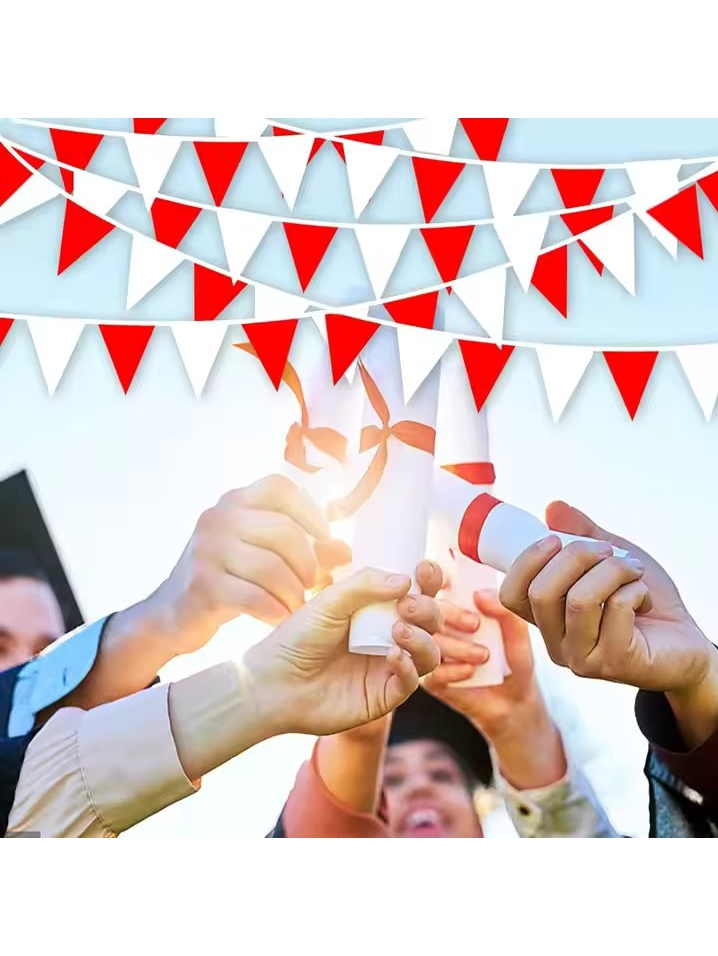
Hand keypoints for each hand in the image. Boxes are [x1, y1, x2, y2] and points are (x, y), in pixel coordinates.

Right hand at [146, 474, 350, 654]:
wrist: (170, 615)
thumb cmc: (226, 580)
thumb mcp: (261, 554)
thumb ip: (303, 548)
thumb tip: (344, 550)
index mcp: (235, 500)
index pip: (281, 488)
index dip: (311, 512)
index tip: (325, 539)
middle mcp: (217, 517)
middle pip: (284, 531)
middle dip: (307, 562)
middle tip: (314, 584)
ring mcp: (206, 549)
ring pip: (272, 567)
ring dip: (294, 592)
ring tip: (297, 605)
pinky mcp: (201, 585)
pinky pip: (254, 597)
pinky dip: (276, 611)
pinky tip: (281, 619)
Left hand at [243, 561, 442, 736]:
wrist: (274, 685)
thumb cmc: (297, 639)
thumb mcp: (328, 602)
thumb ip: (364, 585)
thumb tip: (405, 580)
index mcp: (377, 611)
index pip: (415, 592)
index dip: (428, 580)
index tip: (423, 570)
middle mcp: (388, 637)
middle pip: (430, 622)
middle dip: (428, 610)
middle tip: (407, 605)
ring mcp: (388, 667)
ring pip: (429, 653)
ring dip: (422, 638)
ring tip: (398, 630)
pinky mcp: (384, 696)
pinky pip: (411, 682)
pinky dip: (408, 667)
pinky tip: (392, 656)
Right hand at [423, 590, 539, 736]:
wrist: (515, 701)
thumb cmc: (513, 659)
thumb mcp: (517, 632)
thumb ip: (504, 610)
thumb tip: (480, 594)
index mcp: (453, 604)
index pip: (432, 583)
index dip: (431, 577)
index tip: (445, 580)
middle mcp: (436, 625)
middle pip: (424, 610)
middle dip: (446, 613)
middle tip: (474, 624)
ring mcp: (430, 652)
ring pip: (426, 641)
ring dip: (456, 646)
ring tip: (483, 655)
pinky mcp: (431, 680)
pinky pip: (430, 672)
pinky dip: (451, 670)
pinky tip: (471, 671)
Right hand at [499, 500, 717, 698]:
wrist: (686, 641)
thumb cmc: (644, 602)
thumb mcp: (610, 560)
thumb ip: (581, 536)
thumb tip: (553, 508)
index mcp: (547, 621)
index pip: (511, 595)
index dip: (527, 561)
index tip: (556, 539)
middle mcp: (557, 645)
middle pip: (541, 593)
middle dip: (576, 557)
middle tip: (607, 550)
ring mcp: (582, 659)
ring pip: (578, 600)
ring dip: (612, 570)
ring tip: (633, 569)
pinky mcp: (614, 663)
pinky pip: (616, 610)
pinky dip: (634, 590)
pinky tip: (644, 598)